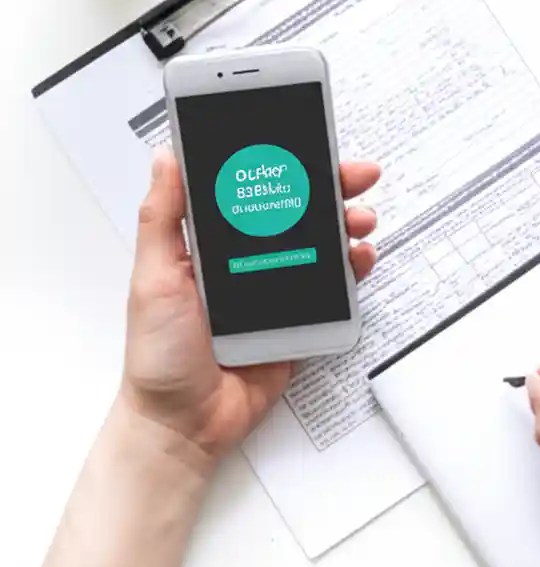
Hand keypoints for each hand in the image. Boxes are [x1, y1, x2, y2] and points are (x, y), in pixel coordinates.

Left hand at [120, 149, 381, 466]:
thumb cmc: (158, 356)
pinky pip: (333, 288)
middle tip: (355, 175)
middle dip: (329, 189)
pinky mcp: (299, 319)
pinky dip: (352, 269)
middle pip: (295, 213)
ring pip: (320, 246)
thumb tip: (167, 157)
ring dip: (345, 225)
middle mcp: (246, 262)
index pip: (250, 192)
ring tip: (359, 219)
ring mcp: (275, 290)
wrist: (185, 423)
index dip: (279, 165)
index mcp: (209, 245)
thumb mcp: (153, 277)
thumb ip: (163, 218)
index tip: (304, 142)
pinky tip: (360, 257)